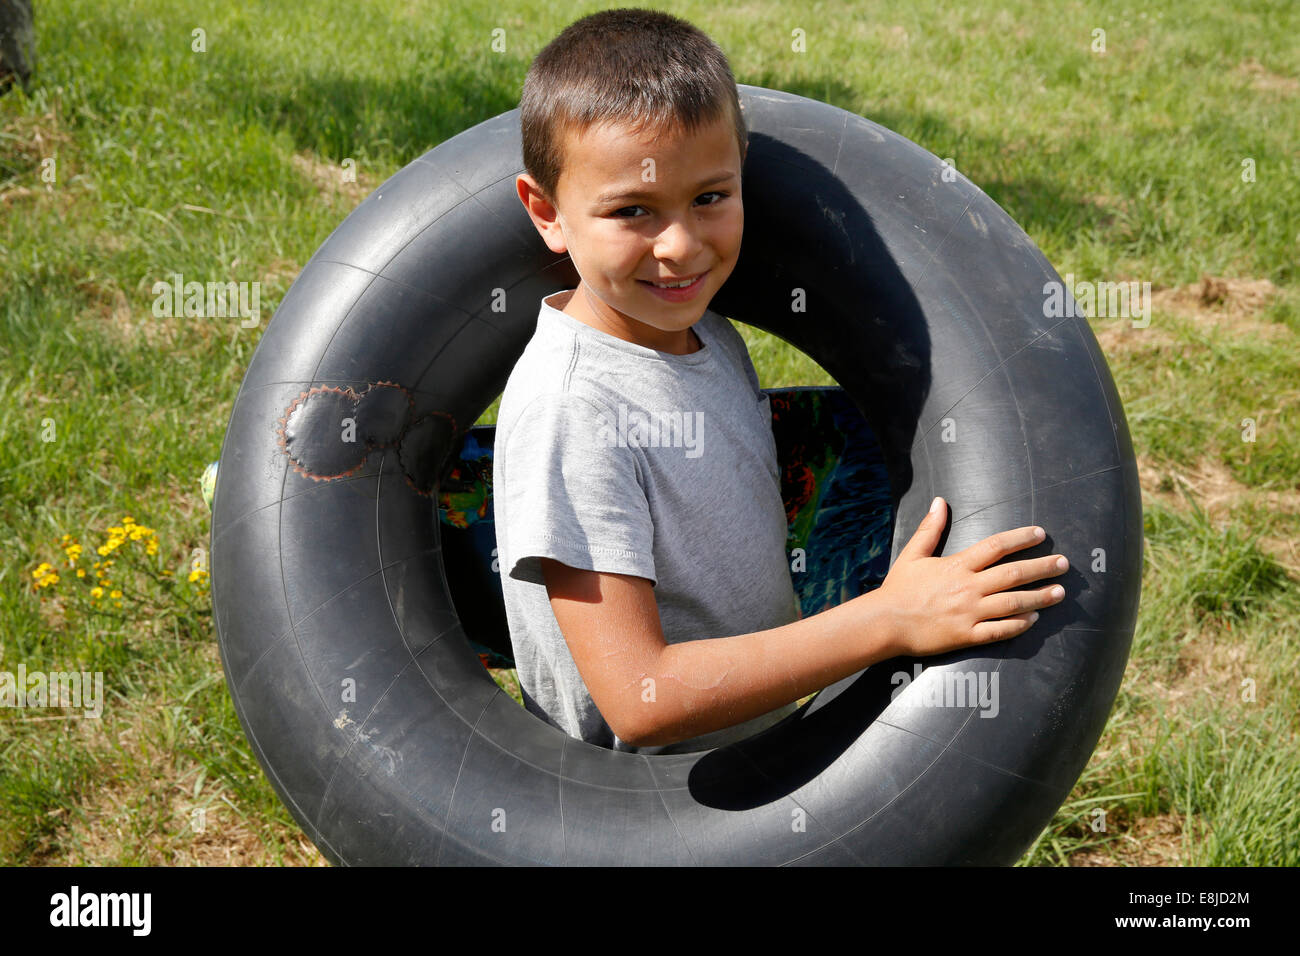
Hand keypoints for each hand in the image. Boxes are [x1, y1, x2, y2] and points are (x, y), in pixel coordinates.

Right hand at [875, 497, 1067, 655]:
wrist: (884, 623)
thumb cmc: (898, 589)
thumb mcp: (912, 555)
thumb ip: (930, 529)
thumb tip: (939, 502)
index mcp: (957, 566)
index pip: (996, 546)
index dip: (1021, 538)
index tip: (1041, 534)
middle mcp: (968, 588)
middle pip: (1013, 574)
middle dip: (1042, 567)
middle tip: (1064, 564)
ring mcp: (969, 613)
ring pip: (1013, 603)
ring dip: (1040, 597)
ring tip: (1060, 592)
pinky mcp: (967, 636)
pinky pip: (1000, 631)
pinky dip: (1020, 625)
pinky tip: (1035, 619)